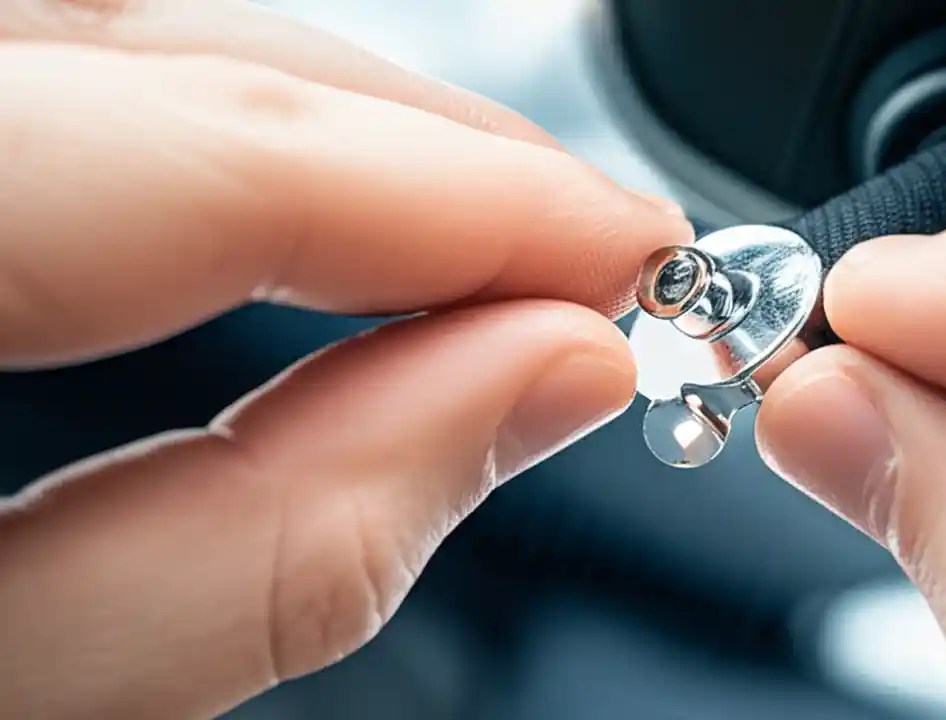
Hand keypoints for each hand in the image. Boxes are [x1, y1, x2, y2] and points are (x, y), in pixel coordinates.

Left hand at [0, 4, 688, 717]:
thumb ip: (255, 556)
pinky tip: (305, 220)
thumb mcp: (21, 701)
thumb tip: (532, 384)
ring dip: (318, 124)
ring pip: (103, 41)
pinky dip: (201, 144)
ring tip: (478, 234)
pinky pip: (50, 97)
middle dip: (411, 136)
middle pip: (152, 40)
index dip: (457, 198)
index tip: (628, 263)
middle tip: (583, 245)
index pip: (204, 150)